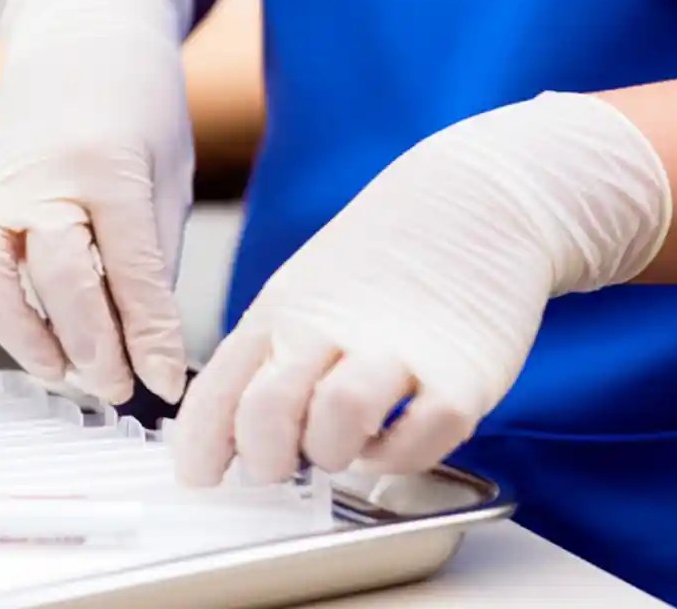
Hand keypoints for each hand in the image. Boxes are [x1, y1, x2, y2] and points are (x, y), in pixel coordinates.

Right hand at [0, 0, 194, 403]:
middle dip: (88, 344)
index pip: (131, 268)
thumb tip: (146, 350)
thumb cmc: (135, 111)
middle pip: (55, 273)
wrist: (79, 40)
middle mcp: (40, 176)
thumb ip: (151, 263)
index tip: (164, 383)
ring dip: (18, 333)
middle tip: (114, 384)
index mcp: (110, 167)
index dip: (149, 337)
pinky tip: (4, 320)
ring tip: (57, 366)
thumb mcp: (166, 180)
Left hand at [172, 92, 671, 483]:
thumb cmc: (382, 256)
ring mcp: (397, 351)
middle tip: (280, 465)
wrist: (478, 198)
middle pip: (266, 413)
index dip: (197, 449)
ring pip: (337, 423)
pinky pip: (418, 441)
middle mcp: (330, 329)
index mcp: (282, 312)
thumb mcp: (303, 291)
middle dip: (264, 460)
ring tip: (342, 444)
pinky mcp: (462, 376)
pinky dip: (398, 455)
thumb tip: (230, 432)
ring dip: (331, 453)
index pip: (218, 392)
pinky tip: (395, 433)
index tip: (198, 478)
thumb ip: (267, 357)